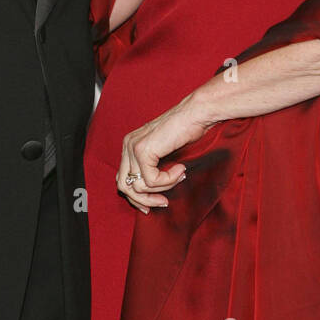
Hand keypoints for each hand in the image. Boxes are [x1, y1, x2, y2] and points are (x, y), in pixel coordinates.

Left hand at [117, 86, 221, 212]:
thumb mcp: (163, 153)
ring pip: (138, 186)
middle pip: (124, 186)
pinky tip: (180, 169)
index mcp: (130, 145)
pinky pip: (151, 180)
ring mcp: (133, 147)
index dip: (136, 197)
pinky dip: (167, 180)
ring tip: (178, 177)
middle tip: (163, 202)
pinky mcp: (143, 150)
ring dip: (161, 189)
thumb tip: (148, 194)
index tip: (152, 204)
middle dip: (144, 200)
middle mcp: (128, 145)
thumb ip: (152, 168)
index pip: (122, 180)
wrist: (196, 114)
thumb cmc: (185, 130)